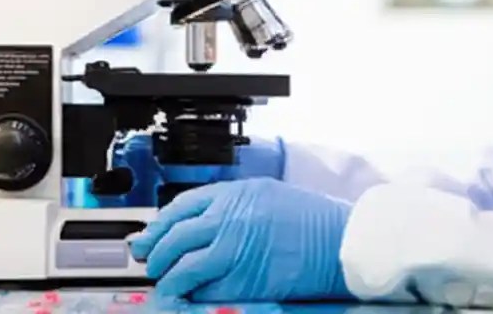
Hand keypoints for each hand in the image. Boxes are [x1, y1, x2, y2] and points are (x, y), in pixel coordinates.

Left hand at [128, 178, 353, 301]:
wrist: (341, 241)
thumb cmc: (312, 219)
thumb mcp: (267, 194)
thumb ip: (232, 204)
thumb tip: (200, 223)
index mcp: (235, 194)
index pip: (181, 207)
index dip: (160, 225)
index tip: (151, 236)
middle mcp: (229, 219)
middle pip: (176, 236)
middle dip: (157, 252)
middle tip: (152, 263)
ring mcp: (235, 251)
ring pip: (184, 267)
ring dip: (170, 278)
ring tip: (167, 285)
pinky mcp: (245, 281)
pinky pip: (207, 291)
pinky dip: (194, 296)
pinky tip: (191, 297)